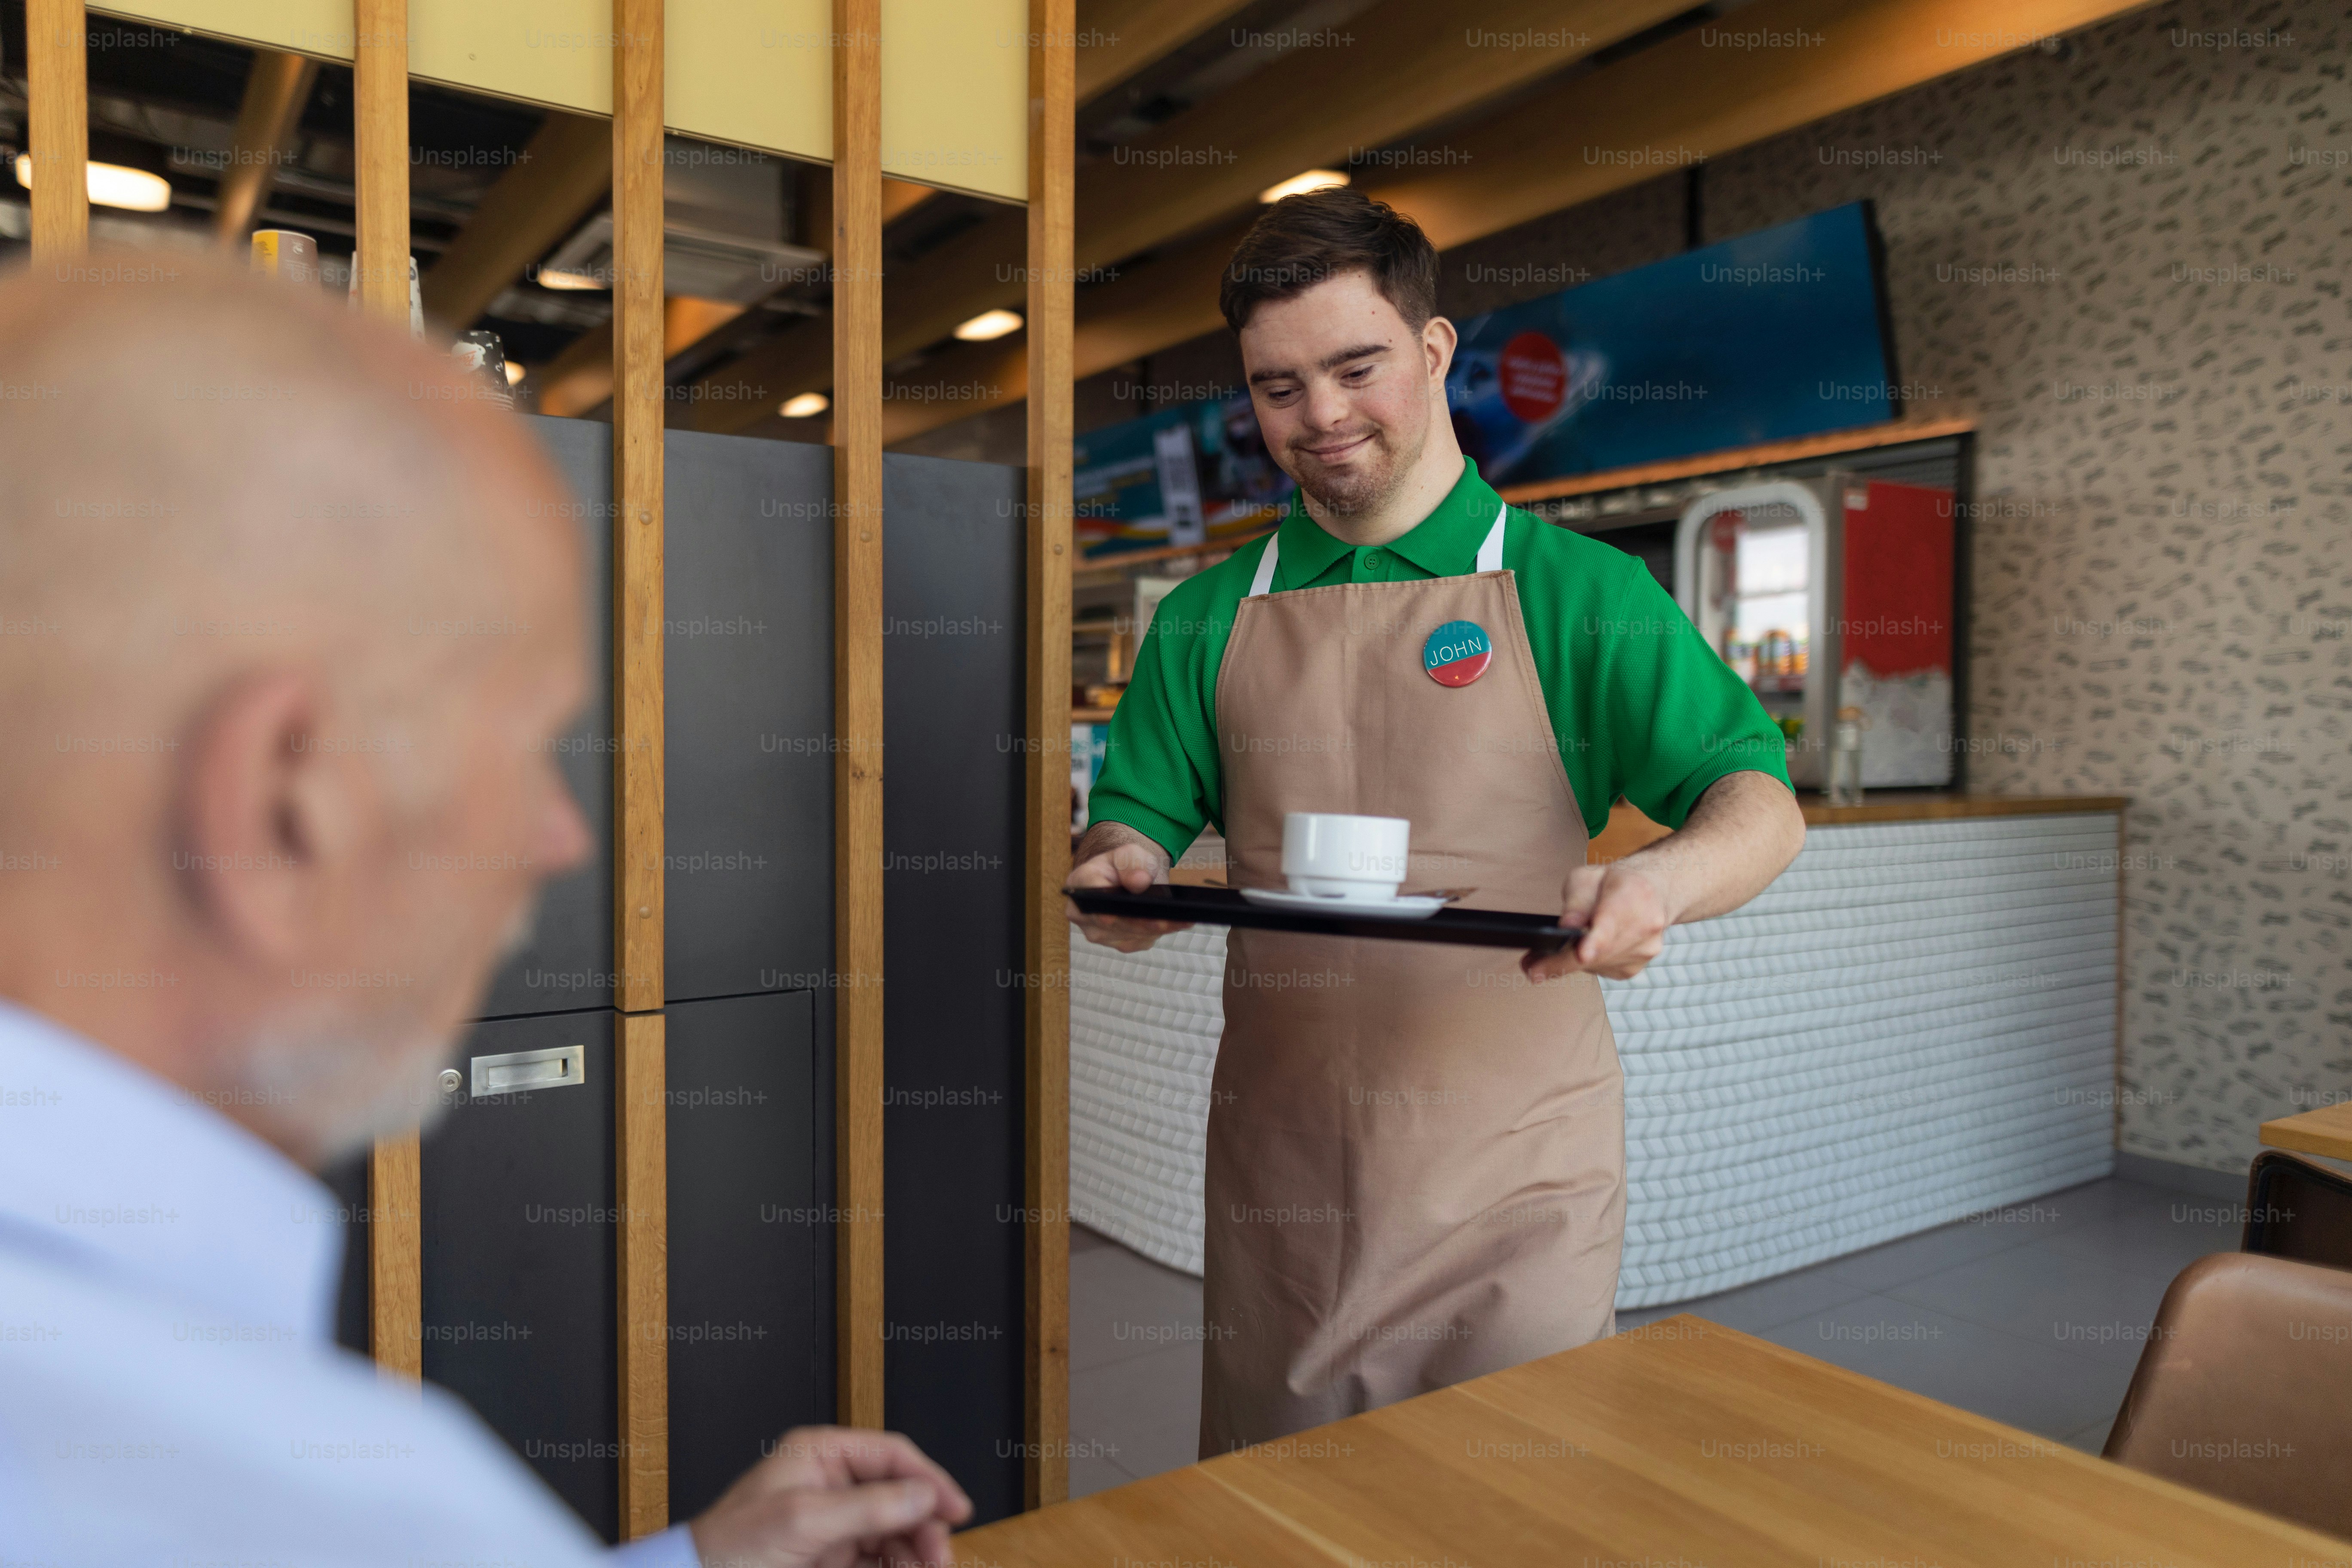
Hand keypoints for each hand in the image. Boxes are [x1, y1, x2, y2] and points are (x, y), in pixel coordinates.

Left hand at [688, 1426, 972, 1567]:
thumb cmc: (728, 1548)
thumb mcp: (803, 1521)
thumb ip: (868, 1507)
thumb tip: (924, 1495)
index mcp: (820, 1454)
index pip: (892, 1455)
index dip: (930, 1480)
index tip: (957, 1510)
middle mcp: (830, 1483)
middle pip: (900, 1496)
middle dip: (924, 1525)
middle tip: (939, 1558)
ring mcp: (831, 1523)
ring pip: (894, 1531)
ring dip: (914, 1551)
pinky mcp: (830, 1557)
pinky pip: (877, 1558)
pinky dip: (895, 1566)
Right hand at [1064, 840, 1191, 952]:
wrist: (1130, 879)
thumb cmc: (1125, 865)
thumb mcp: (1130, 854)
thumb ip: (1132, 863)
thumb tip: (1139, 882)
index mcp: (1079, 884)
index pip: (1091, 896)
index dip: (1106, 906)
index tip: (1123, 910)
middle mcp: (1083, 913)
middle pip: (1112, 923)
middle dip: (1139, 921)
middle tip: (1164, 918)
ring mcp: (1099, 932)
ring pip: (1128, 935)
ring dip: (1154, 929)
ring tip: (1178, 920)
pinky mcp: (1119, 942)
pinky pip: (1139, 941)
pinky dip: (1158, 933)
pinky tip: (1175, 924)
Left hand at [1523, 861, 1671, 982]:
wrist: (1652, 892)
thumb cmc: (1615, 881)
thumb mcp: (1588, 877)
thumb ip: (1576, 901)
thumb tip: (1566, 927)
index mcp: (1636, 895)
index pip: (1613, 921)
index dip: (1597, 940)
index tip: (1581, 954)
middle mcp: (1646, 926)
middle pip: (1599, 952)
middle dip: (1561, 961)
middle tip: (1529, 967)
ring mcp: (1644, 951)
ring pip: (1595, 965)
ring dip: (1568, 962)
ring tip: (1542, 959)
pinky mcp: (1633, 968)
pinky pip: (1599, 970)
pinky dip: (1584, 962)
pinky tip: (1579, 949)